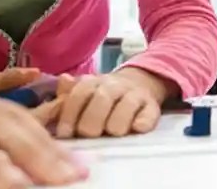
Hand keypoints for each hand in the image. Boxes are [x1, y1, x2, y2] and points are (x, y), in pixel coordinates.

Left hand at [46, 68, 167, 138]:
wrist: (139, 84)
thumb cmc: (104, 97)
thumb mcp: (84, 93)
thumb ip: (68, 93)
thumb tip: (63, 80)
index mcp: (94, 82)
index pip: (80, 94)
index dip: (70, 115)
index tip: (65, 133)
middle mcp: (115, 86)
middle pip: (102, 100)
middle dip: (92, 123)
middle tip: (90, 135)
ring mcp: (135, 95)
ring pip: (126, 106)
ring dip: (115, 125)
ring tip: (111, 133)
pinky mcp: (153, 107)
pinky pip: (149, 115)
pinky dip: (141, 123)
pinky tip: (135, 128)